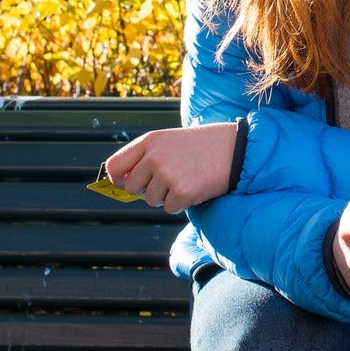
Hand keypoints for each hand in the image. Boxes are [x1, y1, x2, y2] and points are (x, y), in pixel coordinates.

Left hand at [104, 123, 237, 213]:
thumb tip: (124, 184)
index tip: (126, 184)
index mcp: (149, 141)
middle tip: (168, 181)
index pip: (115, 166)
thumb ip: (146, 157)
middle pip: (132, 187)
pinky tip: (194, 187)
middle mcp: (154, 157)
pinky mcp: (182, 192)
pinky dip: (181, 204)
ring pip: (151, 200)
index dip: (117, 179)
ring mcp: (167, 174)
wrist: (235, 148)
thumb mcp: (169, 142)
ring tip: (185, 179)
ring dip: (166, 196)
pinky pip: (169, 208)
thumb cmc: (201, 146)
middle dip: (147, 189)